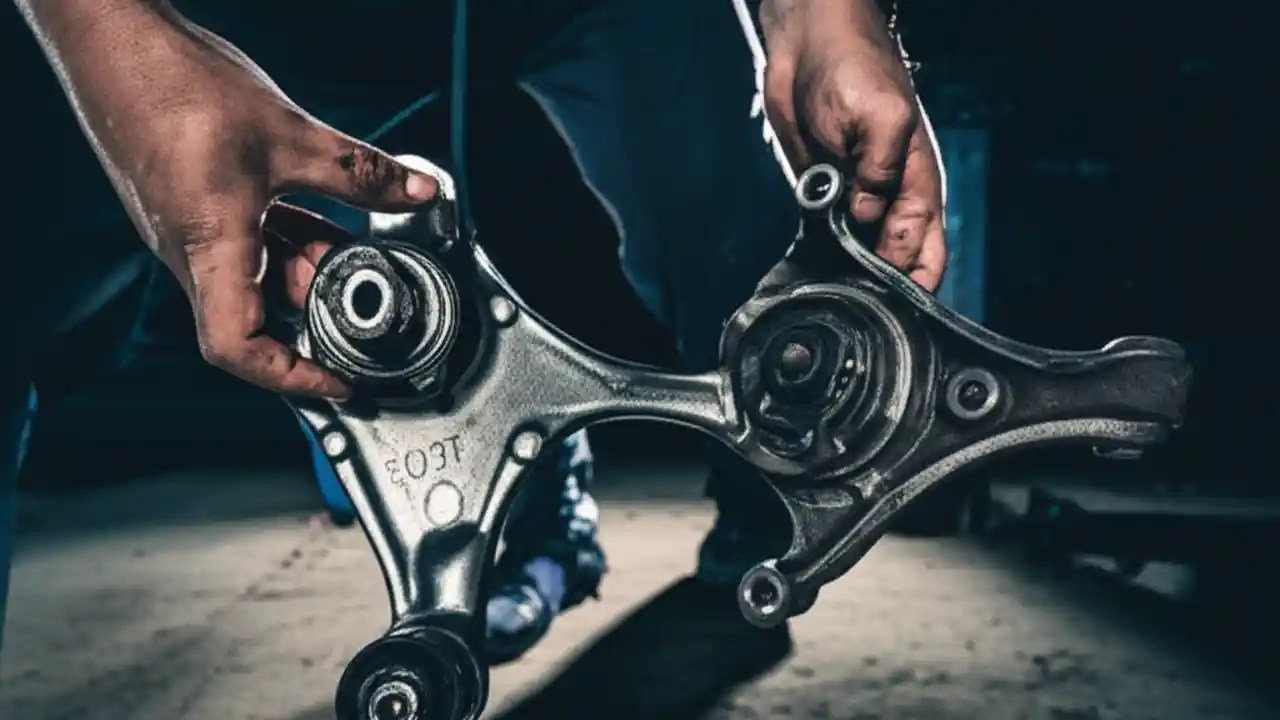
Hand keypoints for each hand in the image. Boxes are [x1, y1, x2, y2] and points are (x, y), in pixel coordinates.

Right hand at [22, 2, 437, 397]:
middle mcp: (194, 252)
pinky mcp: (197, 208)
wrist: (119, 44)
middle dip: (318, 307)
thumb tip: (416, 190)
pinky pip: (249, 244)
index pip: (237, 347)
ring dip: (310, 267)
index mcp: (212, 246)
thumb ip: (358, 172)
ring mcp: (193, 231)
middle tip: (369, 291)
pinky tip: (325, 218)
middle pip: (261, 313)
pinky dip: (291, 239)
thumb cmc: (176, 88)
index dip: (290, 376)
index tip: (337, 382)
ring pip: (260, 274)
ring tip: (355, 247)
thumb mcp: (292, 135)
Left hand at [759, 0, 945, 289]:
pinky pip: (827, 235)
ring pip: (862, 255)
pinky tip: (812, 267)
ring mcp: (856, 199)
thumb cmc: (852, 68)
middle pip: (900, 262)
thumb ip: (878, 172)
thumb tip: (865, 218)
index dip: (911, 280)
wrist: (804, 48)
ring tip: (834, 291)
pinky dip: (821, 253)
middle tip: (861, 306)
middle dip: (885, 290)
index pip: (926, 249)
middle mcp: (889, 198)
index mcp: (916, 183)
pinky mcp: (824, 194)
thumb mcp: (880, 117)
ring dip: (850, 275)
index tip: (886, 300)